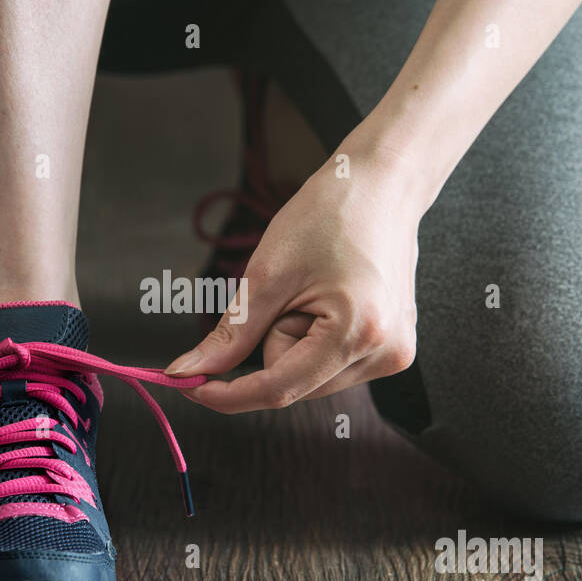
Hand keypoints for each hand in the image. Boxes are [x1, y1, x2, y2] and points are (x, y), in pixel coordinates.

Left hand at [167, 140, 422, 411]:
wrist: (383, 186)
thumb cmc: (331, 214)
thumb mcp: (268, 274)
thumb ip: (230, 335)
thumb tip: (187, 373)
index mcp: (358, 334)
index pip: (278, 390)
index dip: (227, 394)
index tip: (188, 389)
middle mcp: (385, 355)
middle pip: (293, 384)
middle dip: (277, 343)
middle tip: (294, 291)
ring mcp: (394, 355)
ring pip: (309, 379)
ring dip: (298, 342)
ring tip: (319, 291)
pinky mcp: (394, 349)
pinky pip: (331, 366)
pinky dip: (316, 341)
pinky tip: (332, 300)